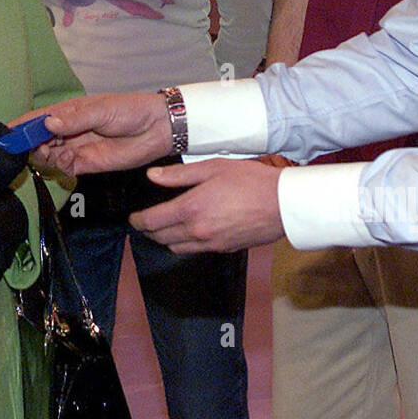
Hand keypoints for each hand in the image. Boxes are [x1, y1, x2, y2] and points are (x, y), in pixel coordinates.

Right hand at [17, 92, 170, 175]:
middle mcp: (67, 130)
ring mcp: (74, 147)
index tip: (5, 133)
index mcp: (68, 111)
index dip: (21, 125)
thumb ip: (75, 118)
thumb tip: (47, 123)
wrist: (157, 130)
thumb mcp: (102, 110)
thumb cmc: (130, 111)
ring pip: (47, 155)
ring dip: (43, 156)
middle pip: (37, 139)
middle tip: (29, 147)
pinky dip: (58, 167)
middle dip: (28, 144)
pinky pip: (62, 168)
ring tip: (50, 152)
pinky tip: (65, 162)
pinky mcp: (84, 165)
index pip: (37, 118)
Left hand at [129, 157, 284, 253]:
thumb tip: (153, 176)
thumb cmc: (251, 181)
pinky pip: (196, 251)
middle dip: (148, 231)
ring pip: (177, 248)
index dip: (138, 221)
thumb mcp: (212, 167)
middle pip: (161, 239)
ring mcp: (212, 243)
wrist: (284, 204)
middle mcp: (198, 231)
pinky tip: (190, 231)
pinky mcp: (225, 249)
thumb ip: (178, 175)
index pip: (152, 222)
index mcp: (192, 209)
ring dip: (166, 239)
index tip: (133, 218)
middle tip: (144, 222)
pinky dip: (186, 244)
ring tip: (165, 226)